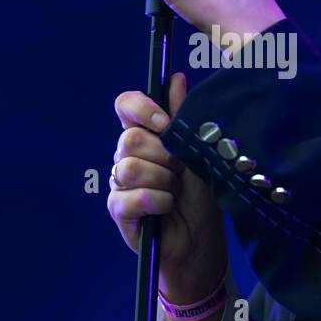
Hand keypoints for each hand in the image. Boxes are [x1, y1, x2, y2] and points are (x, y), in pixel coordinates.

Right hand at [107, 71, 226, 302]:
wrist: (202, 242)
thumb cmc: (201, 197)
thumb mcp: (198, 153)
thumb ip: (183, 118)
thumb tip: (175, 78)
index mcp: (145, 136)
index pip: (126, 105)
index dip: (141, 108)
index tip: (164, 123)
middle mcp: (127, 156)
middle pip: (129, 139)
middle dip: (163, 157)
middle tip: (180, 172)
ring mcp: (119, 183)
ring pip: (129, 167)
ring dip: (162, 182)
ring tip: (175, 193)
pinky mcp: (118, 210)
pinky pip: (130, 197)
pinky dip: (157, 202)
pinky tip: (167, 208)